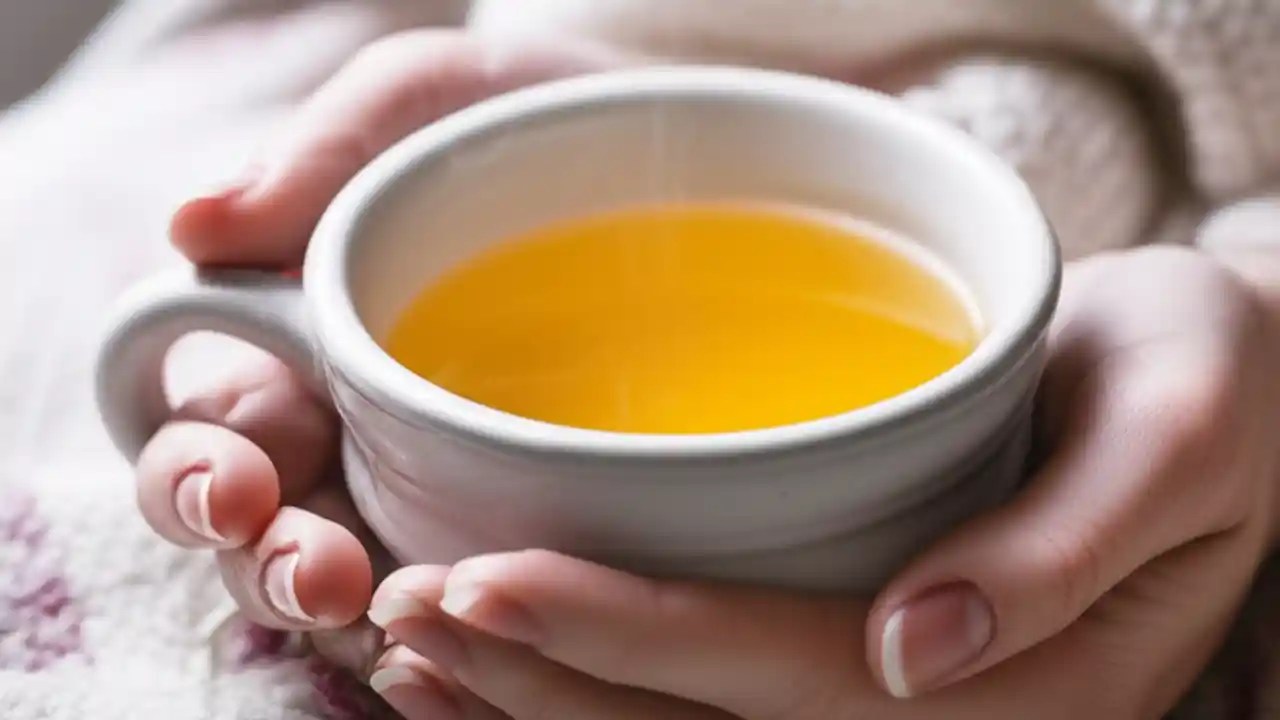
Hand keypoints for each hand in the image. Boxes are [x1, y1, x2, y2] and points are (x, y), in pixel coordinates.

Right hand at [132, 28, 620, 676]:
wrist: (661, 153)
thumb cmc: (516, 124)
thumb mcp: (426, 102)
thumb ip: (323, 152)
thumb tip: (196, 225)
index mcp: (289, 357)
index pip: (204, 444)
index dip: (196, 480)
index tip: (238, 483)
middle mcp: (348, 444)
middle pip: (269, 541)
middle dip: (277, 570)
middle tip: (324, 573)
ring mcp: (436, 497)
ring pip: (369, 594)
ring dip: (368, 624)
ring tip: (403, 622)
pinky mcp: (534, 529)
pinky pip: (486, 607)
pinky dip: (474, 639)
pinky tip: (499, 644)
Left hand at [366, 246, 1279, 718]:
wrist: (1222, 397)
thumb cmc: (1206, 390)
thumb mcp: (1178, 432)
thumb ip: (1068, 550)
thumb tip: (925, 647)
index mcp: (1028, 686)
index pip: (789, 679)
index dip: (628, 640)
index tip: (487, 575)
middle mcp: (945, 718)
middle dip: (542, 676)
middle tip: (403, 604)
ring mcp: (896, 700)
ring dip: (537, 696)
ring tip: (410, 637)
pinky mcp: (857, 658)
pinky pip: (708, 698)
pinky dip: (587, 681)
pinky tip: (494, 654)